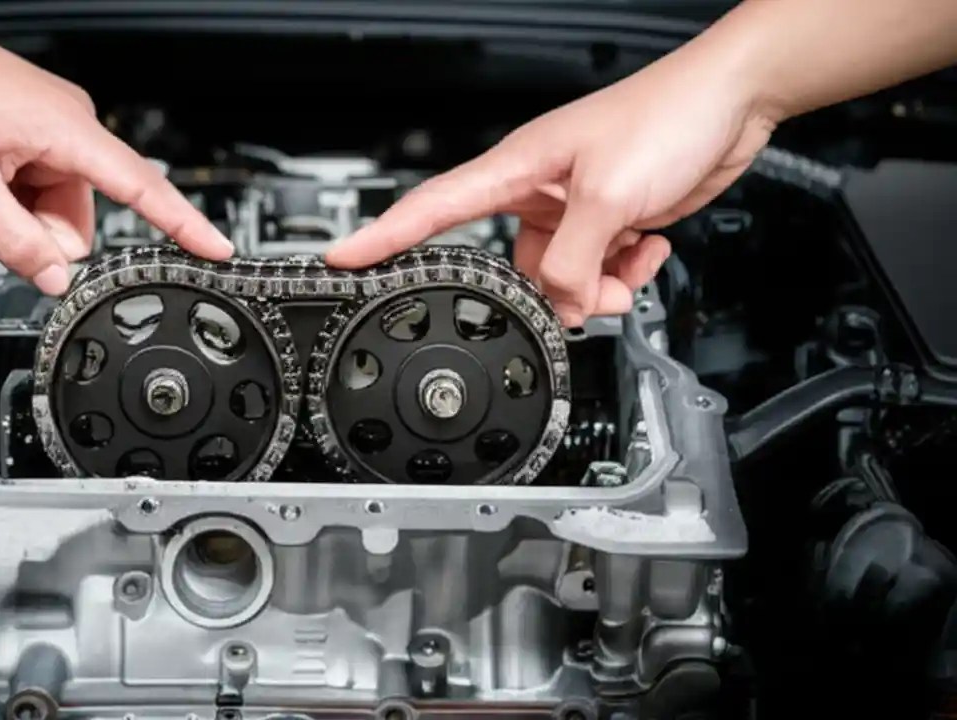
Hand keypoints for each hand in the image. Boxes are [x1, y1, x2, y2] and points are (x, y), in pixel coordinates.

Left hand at [0, 3, 232, 294]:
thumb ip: (13, 243)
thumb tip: (53, 279)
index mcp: (68, 133)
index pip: (144, 188)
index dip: (184, 225)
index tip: (217, 249)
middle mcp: (69, 128)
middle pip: (73, 221)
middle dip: (25, 234)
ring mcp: (47, 131)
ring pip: (45, 212)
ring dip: (1, 219)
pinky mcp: (27, 133)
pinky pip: (27, 190)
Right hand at [324, 41, 776, 326]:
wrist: (733, 102)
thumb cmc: (667, 116)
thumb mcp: (609, 196)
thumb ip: (571, 261)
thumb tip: (560, 303)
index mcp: (515, 168)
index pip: (431, 208)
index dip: (383, 238)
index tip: (342, 260)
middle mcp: (536, 190)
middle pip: (512, 267)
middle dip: (552, 291)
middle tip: (585, 290)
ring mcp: (572, 207)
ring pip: (561, 278)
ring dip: (598, 286)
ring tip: (629, 262)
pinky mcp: (607, 220)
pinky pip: (599, 270)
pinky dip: (626, 271)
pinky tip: (647, 247)